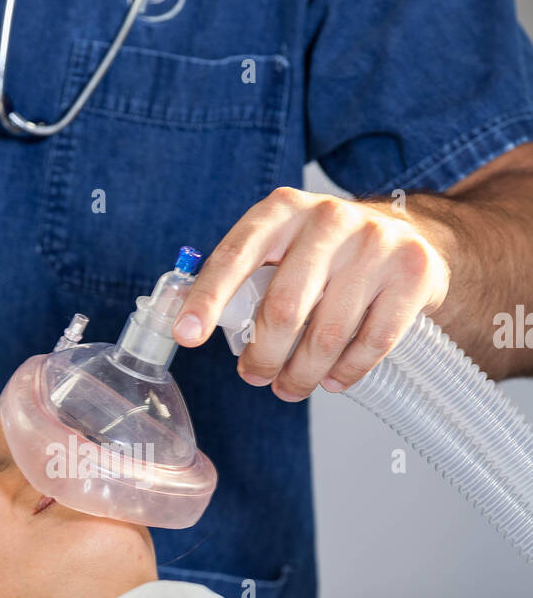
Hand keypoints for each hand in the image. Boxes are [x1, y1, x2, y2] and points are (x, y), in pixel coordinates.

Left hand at [172, 188, 451, 400]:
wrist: (409, 236)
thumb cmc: (326, 254)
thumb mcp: (282, 248)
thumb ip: (242, 278)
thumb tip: (188, 326)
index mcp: (282, 211)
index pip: (235, 256)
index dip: (207, 299)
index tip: (186, 336)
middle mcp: (328, 219)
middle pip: (283, 309)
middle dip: (263, 357)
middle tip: (255, 377)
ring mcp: (375, 244)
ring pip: (327, 334)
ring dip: (302, 374)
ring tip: (291, 386)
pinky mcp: (412, 273)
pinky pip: (373, 343)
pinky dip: (346, 373)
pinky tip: (332, 380)